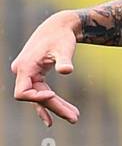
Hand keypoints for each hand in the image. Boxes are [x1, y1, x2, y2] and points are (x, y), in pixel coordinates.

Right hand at [11, 11, 79, 126]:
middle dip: (55, 108)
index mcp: (25, 67)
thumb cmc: (62, 37)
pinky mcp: (35, 75)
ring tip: (75, 117)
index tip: (53, 95)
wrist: (59, 26)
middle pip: (36, 98)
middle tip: (75, 118)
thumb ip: (64, 60)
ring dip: (56, 107)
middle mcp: (23, 72)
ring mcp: (27, 74)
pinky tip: (54, 118)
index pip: (23, 93)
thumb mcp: (64, 48)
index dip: (37, 98)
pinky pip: (39, 94)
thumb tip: (66, 70)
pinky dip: (48, 104)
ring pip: (40, 97)